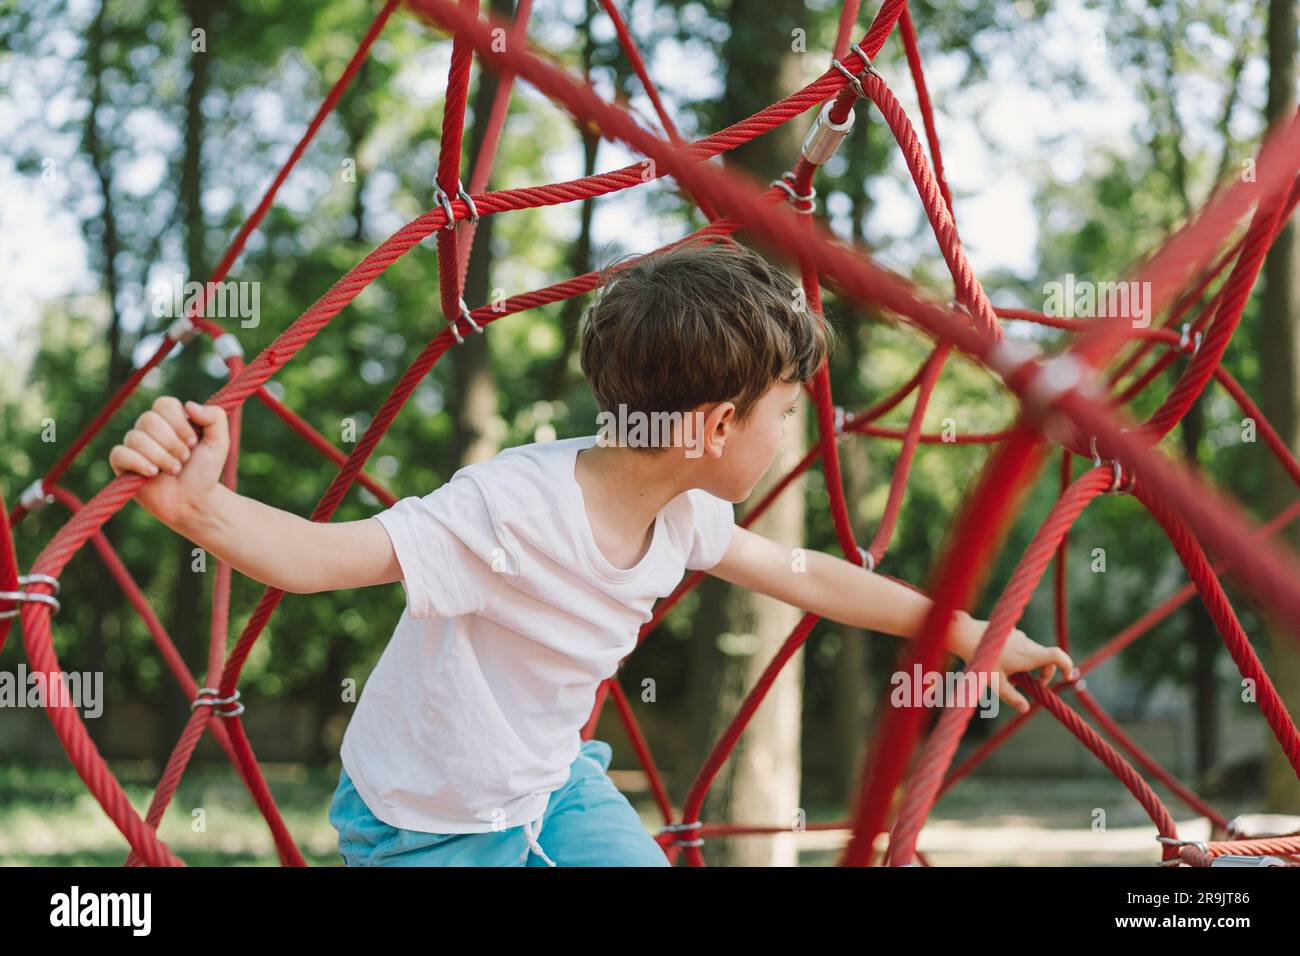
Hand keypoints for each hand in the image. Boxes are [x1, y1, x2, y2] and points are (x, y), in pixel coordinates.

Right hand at [108, 397, 228, 526]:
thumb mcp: (220, 443)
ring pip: (136, 438)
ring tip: (174, 471)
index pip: (164, 404)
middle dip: (172, 443)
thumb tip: (189, 404)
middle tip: (184, 459)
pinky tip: (152, 474)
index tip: (194, 442)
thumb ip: (215, 417)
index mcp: (170, 419)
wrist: (194, 502)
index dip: (179, 423)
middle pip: (148, 420)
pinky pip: (119, 453)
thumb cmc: (205, 471)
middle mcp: (149, 429)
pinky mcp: (122, 464)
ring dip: (161, 457)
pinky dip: (138, 463)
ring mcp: (134, 446)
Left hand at [952, 615, 1075, 714]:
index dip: (1067, 666)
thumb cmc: (982, 659)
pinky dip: (1019, 658)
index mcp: (1029, 655)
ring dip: (1029, 666)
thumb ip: (1011, 697)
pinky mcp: (1011, 634)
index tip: (1068, 677)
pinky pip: (1022, 647)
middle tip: (1033, 685)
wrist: (965, 634)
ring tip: (1009, 676)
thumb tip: (1025, 709)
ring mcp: (1019, 637)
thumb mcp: (996, 683)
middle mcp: (1027, 644)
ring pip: (1033, 654)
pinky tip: (1001, 664)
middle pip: (1046, 659)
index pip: (1058, 656)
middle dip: (1044, 674)